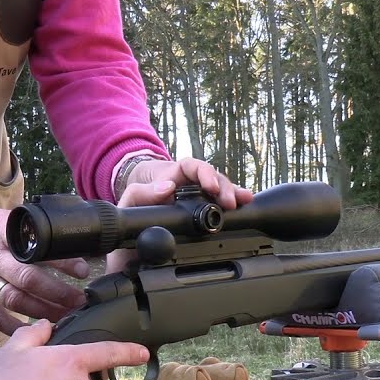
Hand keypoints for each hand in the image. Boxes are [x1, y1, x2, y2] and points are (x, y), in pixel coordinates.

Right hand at [0, 205, 88, 333]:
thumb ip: (25, 231)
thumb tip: (64, 237)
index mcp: (1, 234)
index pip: (36, 248)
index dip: (62, 260)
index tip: (82, 270)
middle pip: (28, 278)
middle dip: (57, 292)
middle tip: (78, 300)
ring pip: (14, 299)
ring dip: (41, 310)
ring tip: (64, 316)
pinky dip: (12, 326)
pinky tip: (31, 332)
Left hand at [124, 156, 253, 209]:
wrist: (138, 212)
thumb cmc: (138, 198)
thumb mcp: (134, 195)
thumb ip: (143, 192)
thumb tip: (167, 188)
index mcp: (176, 174)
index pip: (194, 167)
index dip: (205, 174)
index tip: (210, 186)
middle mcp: (193, 181)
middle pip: (213, 178)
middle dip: (224, 187)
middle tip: (229, 202)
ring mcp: (201, 194)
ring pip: (221, 189)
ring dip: (233, 194)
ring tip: (243, 200)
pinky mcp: (205, 206)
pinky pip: (221, 202)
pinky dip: (233, 202)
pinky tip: (246, 205)